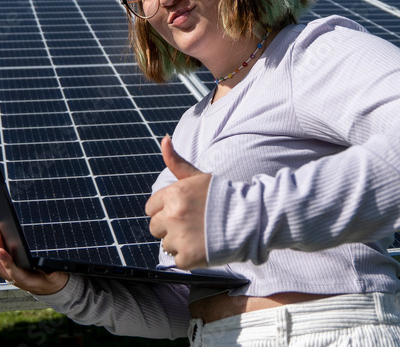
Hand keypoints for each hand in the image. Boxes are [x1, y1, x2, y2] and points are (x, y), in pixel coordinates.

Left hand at [0, 224, 68, 294]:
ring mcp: (7, 275)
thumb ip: (50, 272)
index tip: (0, 249)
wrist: (47, 288)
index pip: (12, 271)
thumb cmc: (50, 281)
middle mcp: (13, 279)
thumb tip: (44, 266)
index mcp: (25, 281)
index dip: (5, 260)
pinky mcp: (6, 271)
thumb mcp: (54, 277)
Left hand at [145, 135, 211, 270]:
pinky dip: (189, 258)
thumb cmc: (222, 197)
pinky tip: (203, 247)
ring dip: (179, 243)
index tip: (182, 211)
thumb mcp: (198, 176)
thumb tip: (164, 139)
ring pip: (165, 244)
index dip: (165, 210)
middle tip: (192, 224)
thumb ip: (177, 161)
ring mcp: (179, 238)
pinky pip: (177, 260)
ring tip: (200, 234)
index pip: (151, 208)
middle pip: (155, 227)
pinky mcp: (187, 257)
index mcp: (172, 195)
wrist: (249, 219)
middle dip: (169, 227)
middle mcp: (172, 215)